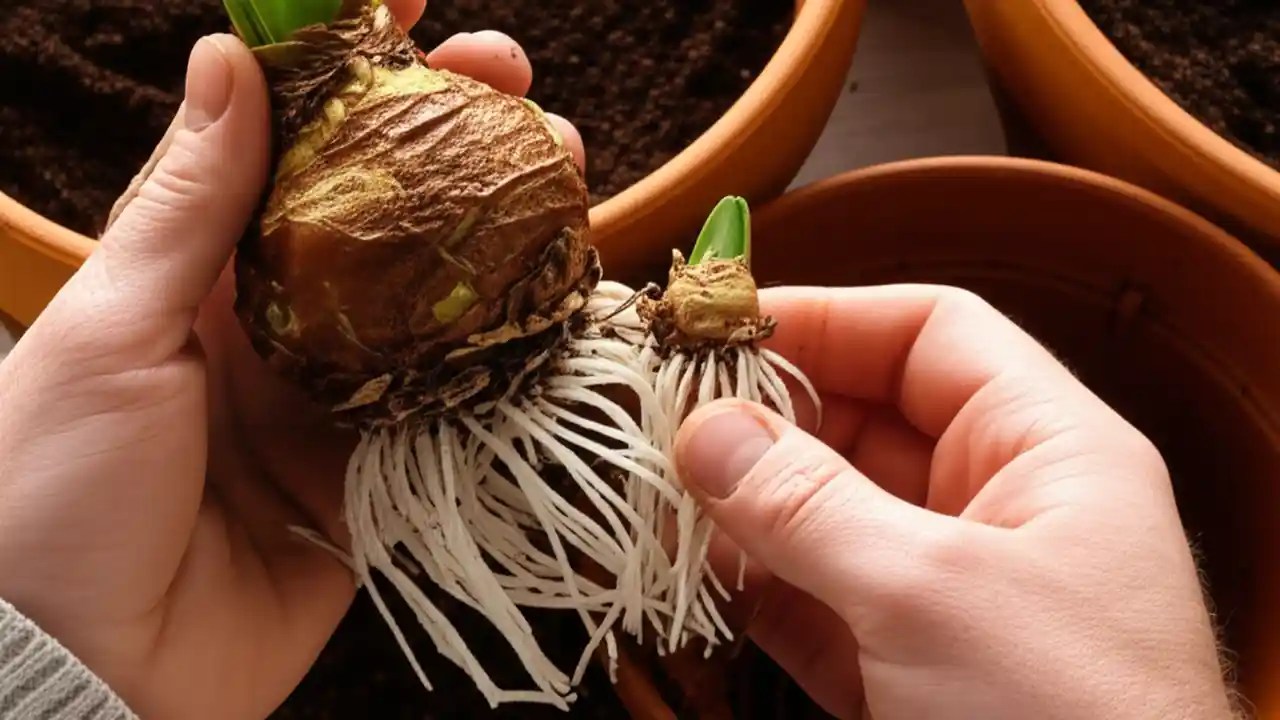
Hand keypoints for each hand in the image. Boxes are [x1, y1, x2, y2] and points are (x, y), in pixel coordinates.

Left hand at [0, 3, 583, 718]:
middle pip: (385, 213)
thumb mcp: (112, 329)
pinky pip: (458, 404)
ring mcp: (338, 399)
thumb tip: (230, 61)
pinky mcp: (382, 474)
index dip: (348, 73)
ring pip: (438, 298)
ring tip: (564, 171)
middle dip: (454, 140)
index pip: (288, 147)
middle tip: (517, 88)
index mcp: (200, 274)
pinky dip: (512, 352)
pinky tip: (562, 297)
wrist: (84, 670)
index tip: (406, 7)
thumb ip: (189, 207)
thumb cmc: (54, 490)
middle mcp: (279, 326)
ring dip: (503, 230)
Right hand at [675, 285, 1236, 719]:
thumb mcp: (929, 594)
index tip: (720, 328)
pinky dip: (753, 586)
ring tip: (655, 491)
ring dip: (742, 506)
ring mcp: (946, 594)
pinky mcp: (905, 670)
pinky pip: (815, 600)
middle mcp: (997, 510)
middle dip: (765, 418)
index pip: (930, 336)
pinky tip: (692, 571)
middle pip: (865, 423)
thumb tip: (705, 429)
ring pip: (828, 516)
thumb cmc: (1067, 719)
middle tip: (664, 418)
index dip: (826, 319)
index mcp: (1046, 453)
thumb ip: (807, 506)